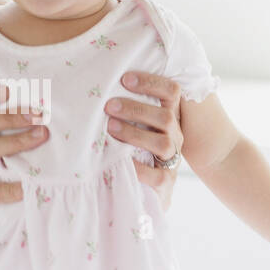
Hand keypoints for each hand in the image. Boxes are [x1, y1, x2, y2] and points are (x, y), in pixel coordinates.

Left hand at [103, 71, 183, 209]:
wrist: (149, 191)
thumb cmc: (134, 149)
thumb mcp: (134, 126)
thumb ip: (124, 109)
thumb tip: (94, 88)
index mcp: (169, 117)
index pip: (171, 92)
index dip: (151, 82)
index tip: (125, 78)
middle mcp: (175, 135)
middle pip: (166, 116)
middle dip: (136, 109)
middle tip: (109, 106)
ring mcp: (172, 159)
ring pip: (163, 142)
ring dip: (135, 133)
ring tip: (110, 129)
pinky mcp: (165, 182)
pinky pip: (158, 175)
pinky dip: (139, 168)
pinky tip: (121, 161)